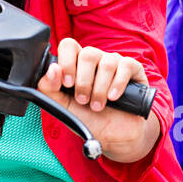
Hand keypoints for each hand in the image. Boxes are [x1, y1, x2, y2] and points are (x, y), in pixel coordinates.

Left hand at [36, 37, 158, 162]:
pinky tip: (113, 98)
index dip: (67, 62)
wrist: (114, 136)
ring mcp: (114, 62)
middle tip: (82, 100)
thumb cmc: (88, 117)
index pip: (69, 45)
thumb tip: (52, 69)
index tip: (67, 84)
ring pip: (106, 63)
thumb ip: (49, 89)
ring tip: (97, 106)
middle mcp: (95, 59)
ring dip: (100, 89)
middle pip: (88, 54)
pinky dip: (117, 84)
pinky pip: (125, 66)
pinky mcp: (133, 68)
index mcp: (76, 63)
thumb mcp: (63, 106)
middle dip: (84, 82)